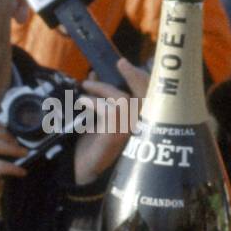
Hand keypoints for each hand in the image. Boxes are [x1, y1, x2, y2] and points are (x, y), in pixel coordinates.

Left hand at [74, 58, 148, 186]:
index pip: (149, 93)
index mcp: (138, 119)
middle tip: (120, 62)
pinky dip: (95, 102)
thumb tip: (93, 74)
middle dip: (136, 75)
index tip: (123, 62)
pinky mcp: (115, 137)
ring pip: (124, 100)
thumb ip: (98, 96)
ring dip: (103, 88)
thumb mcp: (95, 114)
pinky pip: (110, 112)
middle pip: (147, 94)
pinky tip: (83, 100)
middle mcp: (139, 125)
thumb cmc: (90, 142)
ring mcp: (129, 132)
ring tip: (85, 86)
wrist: (80, 167)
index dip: (141, 76)